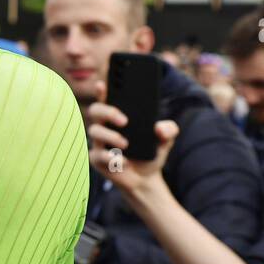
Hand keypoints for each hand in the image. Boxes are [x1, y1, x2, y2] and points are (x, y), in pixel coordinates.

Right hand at [85, 79, 177, 196]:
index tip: (104, 84)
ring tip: (126, 144)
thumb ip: (169, 129)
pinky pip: (97, 155)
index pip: (107, 99)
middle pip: (95, 111)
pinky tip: (123, 161)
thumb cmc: (150, 154)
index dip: (103, 90)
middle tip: (125, 120)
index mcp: (118, 117)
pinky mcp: (97, 160)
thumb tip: (159, 128)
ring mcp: (99, 143)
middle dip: (108, 112)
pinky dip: (111, 157)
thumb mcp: (166, 140)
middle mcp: (105, 127)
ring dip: (110, 135)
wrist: (146, 179)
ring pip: (94, 131)